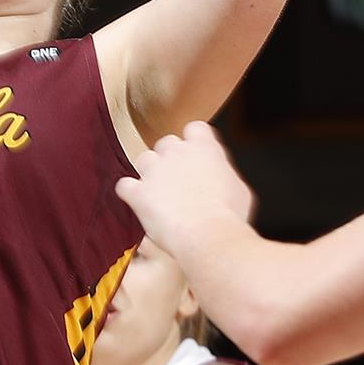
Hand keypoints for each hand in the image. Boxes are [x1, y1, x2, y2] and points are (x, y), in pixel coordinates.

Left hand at [115, 122, 255, 259]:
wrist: (208, 235)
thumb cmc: (228, 216)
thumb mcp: (239, 188)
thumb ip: (223, 173)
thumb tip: (220, 176)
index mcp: (204, 148)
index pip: (194, 129)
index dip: (193, 142)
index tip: (195, 156)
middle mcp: (177, 152)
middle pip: (167, 143)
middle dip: (169, 159)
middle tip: (178, 181)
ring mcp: (155, 170)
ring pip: (144, 160)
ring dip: (149, 174)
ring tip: (159, 194)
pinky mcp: (138, 192)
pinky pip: (125, 186)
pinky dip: (130, 193)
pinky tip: (138, 203)